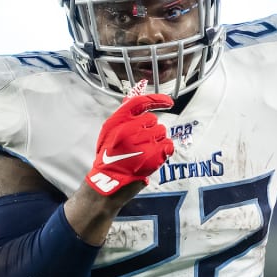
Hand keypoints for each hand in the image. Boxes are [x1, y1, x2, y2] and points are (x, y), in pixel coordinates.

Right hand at [86, 80, 173, 195]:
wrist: (108, 181)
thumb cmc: (108, 157)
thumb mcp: (109, 131)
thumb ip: (123, 115)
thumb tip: (132, 95)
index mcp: (118, 121)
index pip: (141, 102)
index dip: (157, 99)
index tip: (168, 102)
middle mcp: (130, 129)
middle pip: (153, 120)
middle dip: (150, 130)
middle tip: (140, 143)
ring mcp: (143, 142)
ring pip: (162, 132)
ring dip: (157, 141)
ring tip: (144, 152)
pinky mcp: (153, 155)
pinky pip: (168, 145)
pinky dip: (164, 150)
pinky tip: (153, 157)